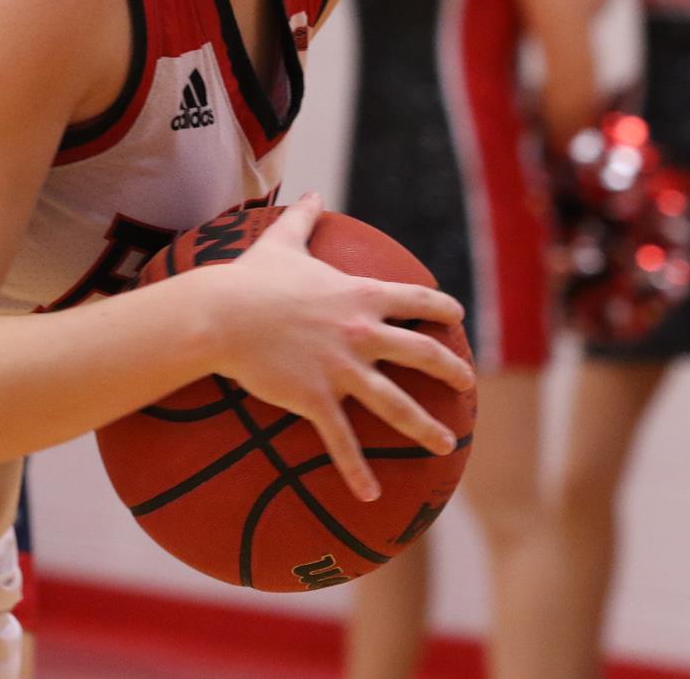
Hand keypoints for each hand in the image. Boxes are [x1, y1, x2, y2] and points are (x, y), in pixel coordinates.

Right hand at [210, 194, 473, 501]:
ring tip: (447, 445)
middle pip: (421, 353)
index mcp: (359, 296)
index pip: (415, 300)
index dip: (441, 307)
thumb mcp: (280, 243)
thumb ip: (303, 219)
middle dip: (452, 370)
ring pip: (396, 404)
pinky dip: (358, 471)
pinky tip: (372, 496)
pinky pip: (343, 441)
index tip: (458, 315)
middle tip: (468, 384)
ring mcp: (342, 369)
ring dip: (425, 428)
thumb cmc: (248, 279)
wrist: (221, 314)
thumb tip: (311, 193)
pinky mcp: (317, 399)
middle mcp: (361, 333)